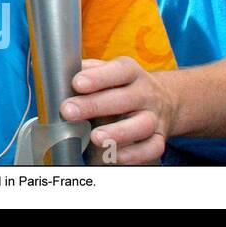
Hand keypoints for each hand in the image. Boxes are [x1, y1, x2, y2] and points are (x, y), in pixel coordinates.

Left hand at [60, 57, 174, 164]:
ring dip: (118, 133)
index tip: (77, 83)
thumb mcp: (107, 71)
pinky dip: (135, 154)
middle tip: (69, 112)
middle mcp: (146, 93)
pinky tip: (115, 156)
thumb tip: (60, 74)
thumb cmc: (122, 85)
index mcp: (130, 72)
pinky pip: (152, 148)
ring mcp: (154, 116)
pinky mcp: (159, 137)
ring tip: (95, 138)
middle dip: (95, 105)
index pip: (118, 71)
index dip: (98, 77)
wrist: (165, 99)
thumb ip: (86, 71)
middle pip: (124, 99)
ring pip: (142, 125)